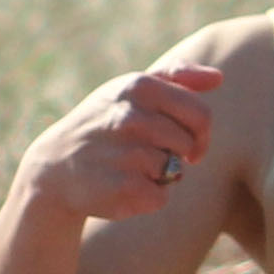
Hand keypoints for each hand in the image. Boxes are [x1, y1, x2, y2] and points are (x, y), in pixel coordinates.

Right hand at [21, 62, 221, 221]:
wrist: (54, 166)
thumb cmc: (104, 124)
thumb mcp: (132, 90)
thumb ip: (178, 76)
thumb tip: (219, 78)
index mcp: (139, 87)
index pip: (202, 115)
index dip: (200, 133)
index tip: (186, 139)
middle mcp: (130, 118)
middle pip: (189, 145)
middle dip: (178, 153)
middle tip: (148, 153)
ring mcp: (125, 154)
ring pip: (174, 171)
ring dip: (159, 175)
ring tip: (126, 166)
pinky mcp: (122, 189)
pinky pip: (161, 197)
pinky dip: (147, 197)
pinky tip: (120, 186)